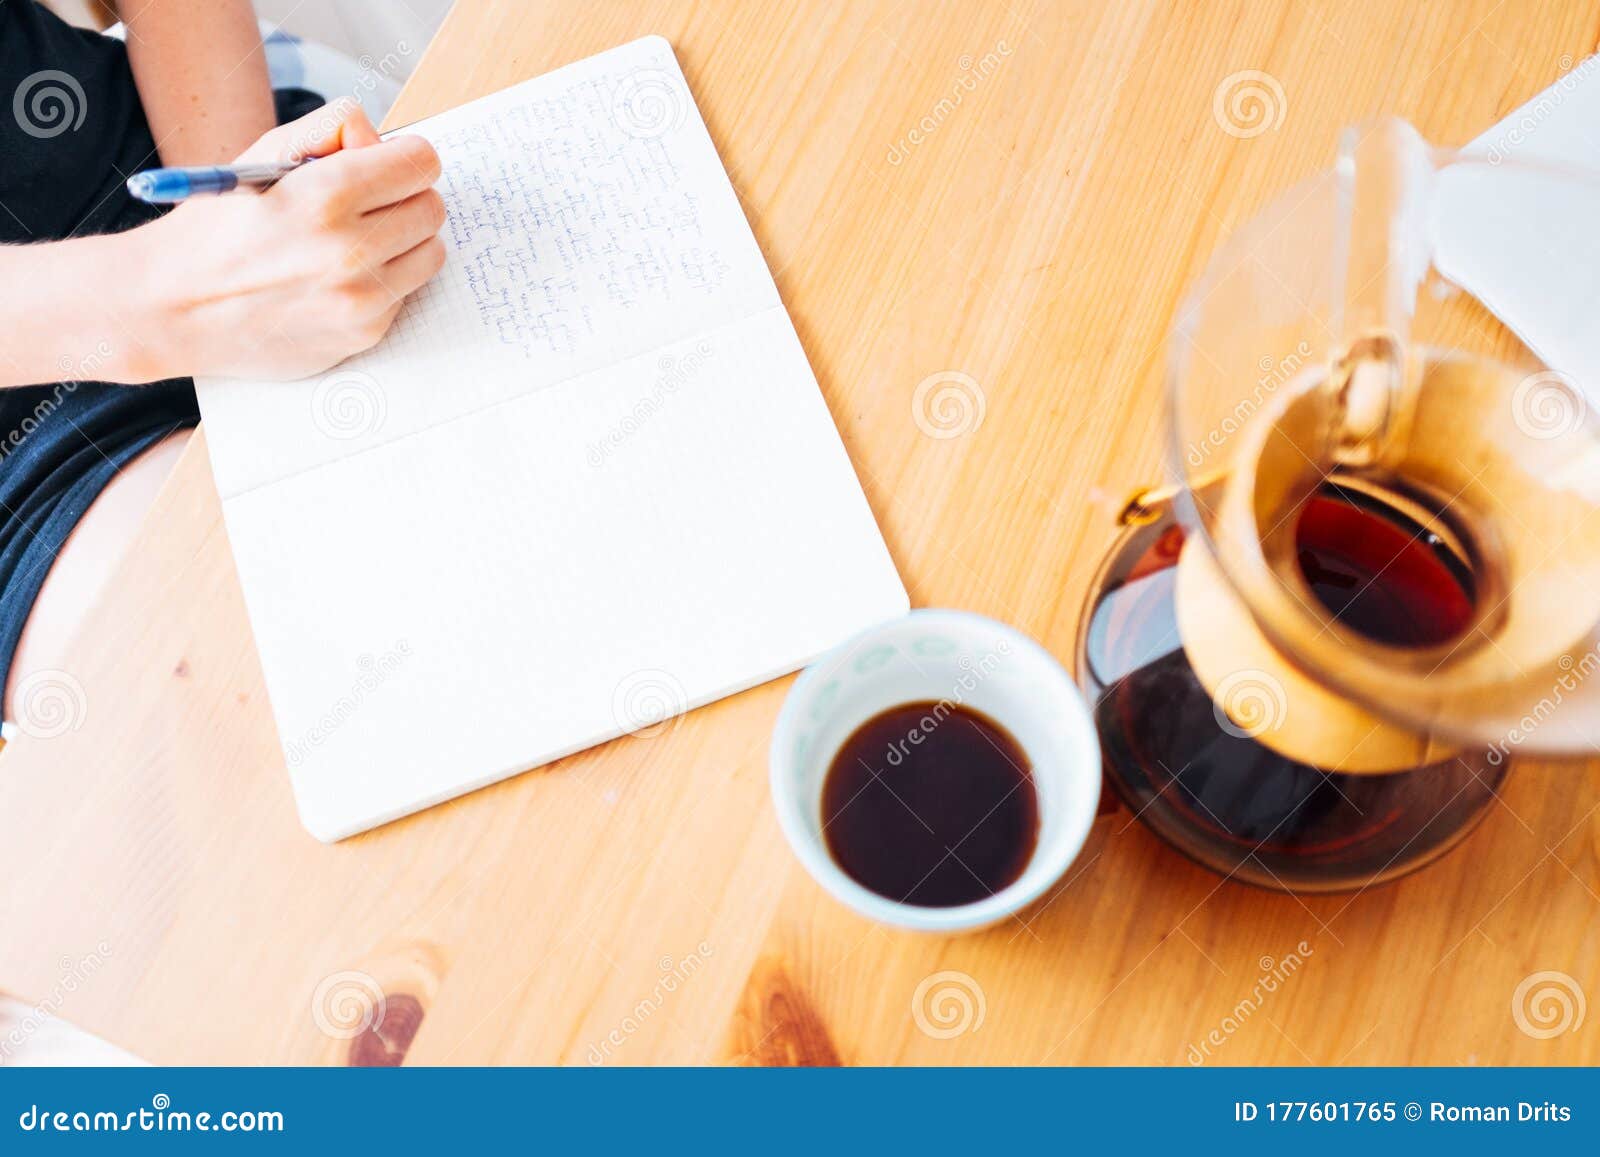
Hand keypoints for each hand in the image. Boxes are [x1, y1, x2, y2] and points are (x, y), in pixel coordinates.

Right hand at [129, 99, 446, 380]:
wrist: (173, 308)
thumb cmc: (217, 226)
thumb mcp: (261, 155)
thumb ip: (330, 130)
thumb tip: (381, 138)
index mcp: (326, 195)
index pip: (421, 163)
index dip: (404, 159)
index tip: (385, 165)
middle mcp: (350, 250)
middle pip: (432, 207)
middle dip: (405, 198)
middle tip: (368, 204)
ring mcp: (361, 298)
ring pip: (431, 253)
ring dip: (405, 242)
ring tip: (358, 240)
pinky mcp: (364, 333)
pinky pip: (407, 293)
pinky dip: (386, 281)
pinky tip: (342, 278)